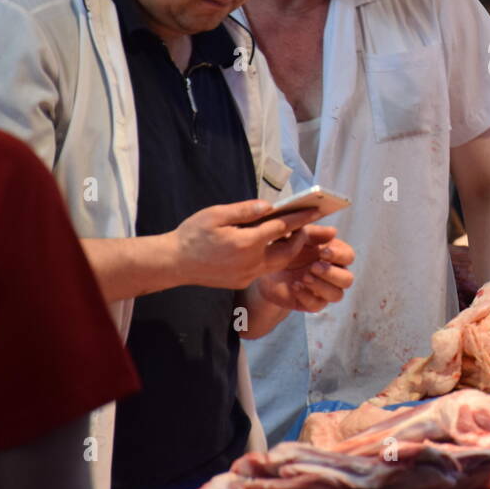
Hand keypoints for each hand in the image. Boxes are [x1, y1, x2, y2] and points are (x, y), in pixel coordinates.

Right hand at [169, 199, 322, 289]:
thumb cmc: (192, 235)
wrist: (174, 263)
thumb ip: (244, 210)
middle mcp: (251, 263)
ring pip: (278, 263)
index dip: (300, 218)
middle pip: (288, 251)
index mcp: (246, 243)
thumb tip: (269, 206)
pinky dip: (272, 258)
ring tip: (288, 235)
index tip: (315, 211)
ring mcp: (247, 275)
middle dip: (300, 238)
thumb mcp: (215, 214)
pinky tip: (267, 247)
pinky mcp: (242, 282)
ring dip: (287, 250)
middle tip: (303, 225)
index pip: (282, 228)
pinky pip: (264, 270)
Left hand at [257, 225, 354, 311]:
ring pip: (337, 295)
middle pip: (348, 279)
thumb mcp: (298, 236)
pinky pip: (318, 305)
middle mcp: (334, 274)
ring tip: (304, 277)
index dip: (339, 256)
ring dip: (322, 286)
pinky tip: (295, 286)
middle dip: (331, 274)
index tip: (322, 253)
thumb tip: (333, 232)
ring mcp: (324, 291)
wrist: (267, 268)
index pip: (349, 257)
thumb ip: (314, 233)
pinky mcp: (312, 303)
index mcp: (335, 255)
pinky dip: (306, 296)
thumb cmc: (287, 248)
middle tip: (313, 267)